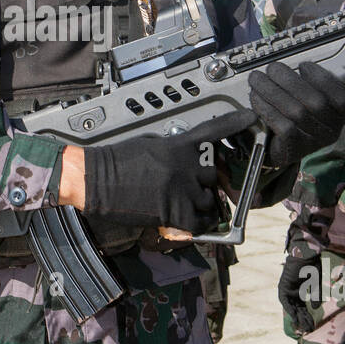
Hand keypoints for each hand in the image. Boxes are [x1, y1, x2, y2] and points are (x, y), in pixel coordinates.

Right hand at [82, 109, 255, 235]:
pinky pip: (199, 222)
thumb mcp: (149, 145)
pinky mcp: (174, 211)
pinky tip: (186, 221)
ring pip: (209, 200)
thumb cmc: (115, 162)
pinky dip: (196, 224)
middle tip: (192, 188)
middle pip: (214, 175)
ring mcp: (181, 188)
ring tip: (182, 205)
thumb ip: (174, 151)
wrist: (94, 179)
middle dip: (206, 183)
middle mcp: (184, 165)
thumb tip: (189, 161)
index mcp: (177, 145)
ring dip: (201, 204)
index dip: (234, 124)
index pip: (213, 131)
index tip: (250, 119)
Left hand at [248, 63, 344, 167]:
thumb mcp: (306, 100)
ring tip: (257, 79)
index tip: (303, 65)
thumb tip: (296, 67)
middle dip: (291, 80)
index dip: (321, 78)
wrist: (282, 149)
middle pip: (315, 102)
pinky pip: (283, 126)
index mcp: (340, 115)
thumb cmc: (295, 119)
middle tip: (272, 68)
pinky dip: (267, 109)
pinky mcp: (295, 149)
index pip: (340, 95)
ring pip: (296, 112)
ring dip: (273, 91)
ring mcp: (314, 142)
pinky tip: (256, 98)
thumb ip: (306, 84)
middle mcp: (331, 130)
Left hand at [278, 256, 318, 333]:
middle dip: (304, 320)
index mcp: (301, 291)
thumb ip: (317, 295)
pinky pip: (285, 301)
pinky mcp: (283, 287)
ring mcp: (288, 290)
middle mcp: (293, 292)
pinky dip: (290, 309)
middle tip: (309, 330)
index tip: (312, 326)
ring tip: (302, 328)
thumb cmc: (312, 266)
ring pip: (292, 307)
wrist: (305, 254)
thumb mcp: (317, 283)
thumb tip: (317, 308)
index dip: (308, 317)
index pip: (303, 308)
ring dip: (297, 317)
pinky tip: (295, 317)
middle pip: (298, 310)